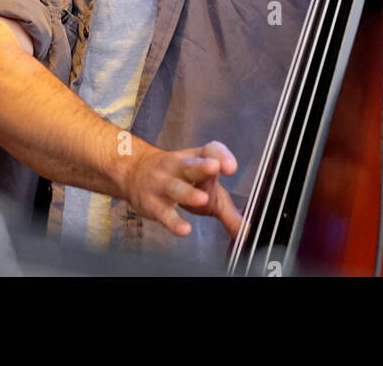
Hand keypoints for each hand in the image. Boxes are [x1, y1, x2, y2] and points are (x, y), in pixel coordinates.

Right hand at [119, 139, 241, 239]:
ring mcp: (163, 184)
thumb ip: (228, 212)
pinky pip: (163, 212)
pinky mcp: (152, 203)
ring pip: (176, 187)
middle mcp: (179, 167)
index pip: (210, 150)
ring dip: (188, 193)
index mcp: (196, 158)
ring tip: (202, 199)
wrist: (135, 172)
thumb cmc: (179, 178)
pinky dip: (173, 222)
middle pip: (192, 165)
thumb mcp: (205, 187)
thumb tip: (247, 233)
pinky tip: (184, 229)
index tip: (231, 166)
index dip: (221, 155)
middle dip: (203, 166)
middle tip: (215, 168)